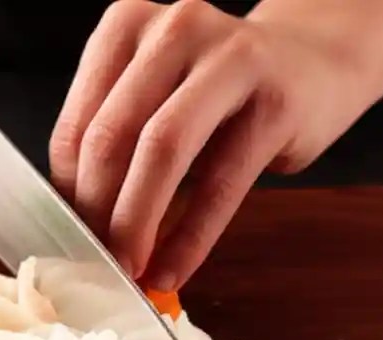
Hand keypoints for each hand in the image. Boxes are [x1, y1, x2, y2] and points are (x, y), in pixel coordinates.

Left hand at [49, 0, 367, 289]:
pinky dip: (190, 239)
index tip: (71, 237)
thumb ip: (114, 140)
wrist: (313, 65)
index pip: (77, 123)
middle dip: (98, 212)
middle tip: (98, 261)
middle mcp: (175, 29)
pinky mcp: (275, 102)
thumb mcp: (156, 95)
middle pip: (113, 136)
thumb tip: (76, 223)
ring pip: (162, 151)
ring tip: (130, 270)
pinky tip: (173, 270)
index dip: (69, 193)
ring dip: (137, 223)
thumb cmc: (220, 91)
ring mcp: (230, 58)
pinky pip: (219, 185)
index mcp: (127, 25)